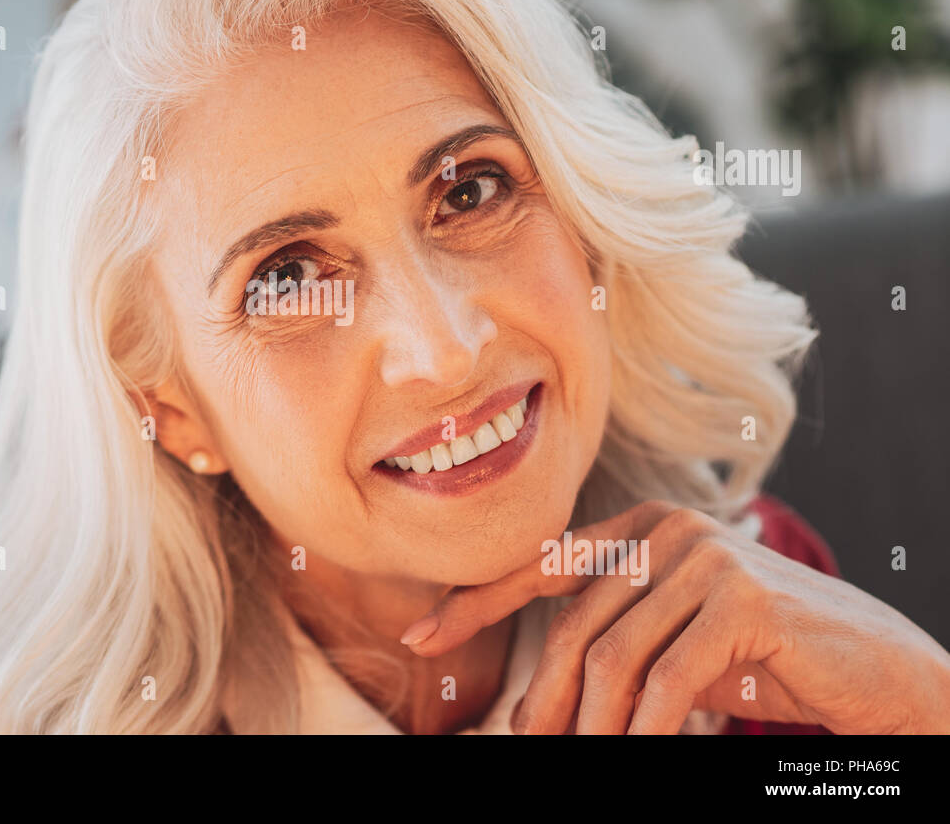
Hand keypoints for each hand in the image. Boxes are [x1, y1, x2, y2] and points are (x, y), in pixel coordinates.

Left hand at [398, 500, 949, 733]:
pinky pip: (668, 678)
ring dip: (595, 724)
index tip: (421, 638)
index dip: (476, 602)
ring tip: (587, 760)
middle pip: (575, 627)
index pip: (539, 564)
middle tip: (527, 747)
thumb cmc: (758, 653)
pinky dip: (647, 728)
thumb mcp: (671, 635)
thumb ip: (613, 636)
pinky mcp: (742, 597)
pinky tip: (642, 752)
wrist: (865, 665)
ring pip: (615, 657)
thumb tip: (539, 702)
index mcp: (638, 527)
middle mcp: (665, 529)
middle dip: (545, 699)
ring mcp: (705, 557)